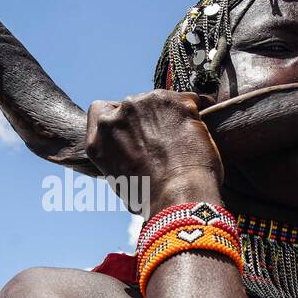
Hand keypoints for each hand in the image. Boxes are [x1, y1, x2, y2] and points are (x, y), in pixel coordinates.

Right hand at [85, 90, 222, 214]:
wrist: (179, 195)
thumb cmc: (151, 198)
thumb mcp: (118, 181)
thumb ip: (118, 156)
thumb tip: (131, 154)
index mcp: (99, 138)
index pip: (100, 109)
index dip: (117, 115)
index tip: (131, 125)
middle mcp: (118, 116)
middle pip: (132, 103)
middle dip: (147, 117)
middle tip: (162, 138)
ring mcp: (146, 104)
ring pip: (160, 100)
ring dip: (169, 114)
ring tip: (181, 140)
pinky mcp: (175, 100)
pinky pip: (190, 99)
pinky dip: (195, 112)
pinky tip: (198, 132)